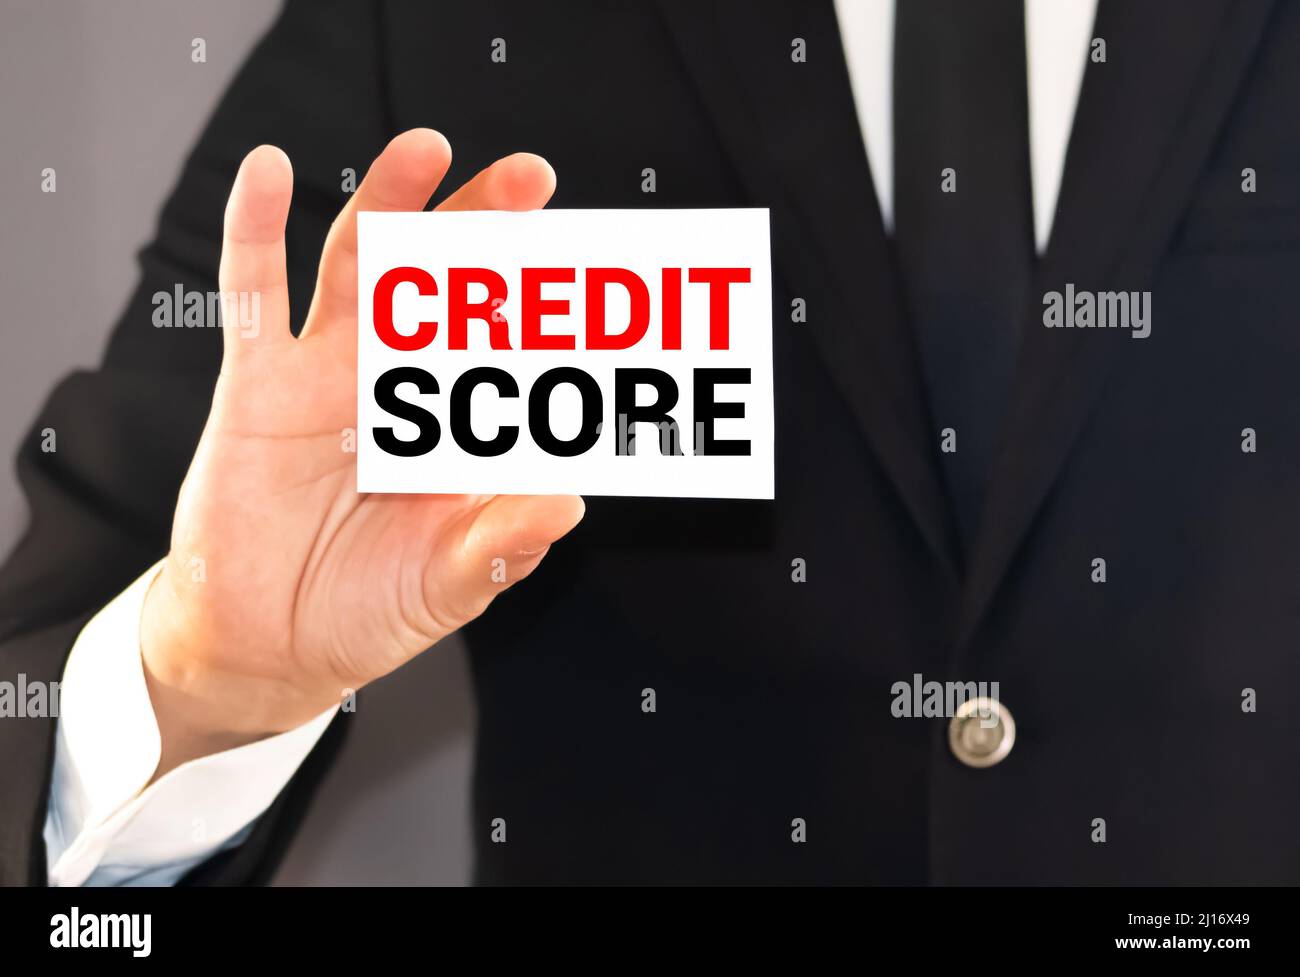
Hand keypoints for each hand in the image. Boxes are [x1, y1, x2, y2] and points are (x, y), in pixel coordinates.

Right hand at [139, 130, 584, 777]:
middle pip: (444, 286)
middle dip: (486, 230)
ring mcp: (327, 376)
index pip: (511, 351)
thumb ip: (504, 544)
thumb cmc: (369, 609)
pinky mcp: (257, 384)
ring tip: (426, 149)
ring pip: (359, 270)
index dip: (547, 312)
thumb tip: (570, 502)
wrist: (270, 644)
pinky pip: (254, 296)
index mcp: (458, 426)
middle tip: (532, 178)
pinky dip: (257, 231)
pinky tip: (272, 170)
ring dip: (390, 206)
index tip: (597, 277)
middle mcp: (400, 386)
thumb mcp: (450, 584)